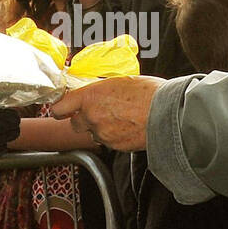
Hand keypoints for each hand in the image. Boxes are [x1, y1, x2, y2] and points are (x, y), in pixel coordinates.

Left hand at [49, 76, 164, 151]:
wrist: (168, 113)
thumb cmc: (149, 92)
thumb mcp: (119, 81)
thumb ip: (100, 90)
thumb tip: (95, 93)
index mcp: (90, 97)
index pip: (60, 108)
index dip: (60, 109)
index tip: (63, 108)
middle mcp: (92, 117)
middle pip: (74, 123)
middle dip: (83, 119)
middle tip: (98, 112)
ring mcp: (102, 134)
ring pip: (93, 133)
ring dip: (100, 128)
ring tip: (119, 118)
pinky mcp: (114, 146)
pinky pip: (107, 141)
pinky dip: (113, 136)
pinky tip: (127, 126)